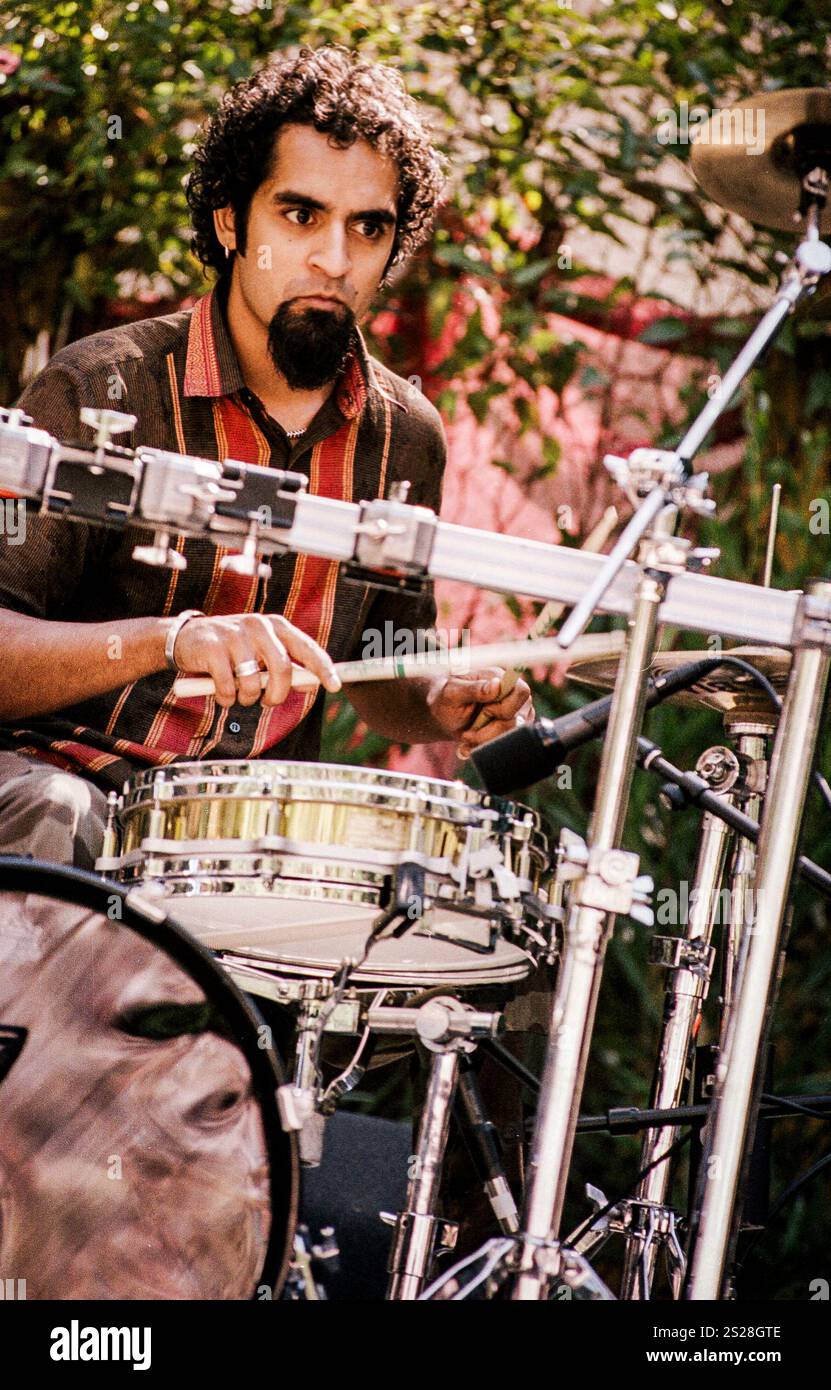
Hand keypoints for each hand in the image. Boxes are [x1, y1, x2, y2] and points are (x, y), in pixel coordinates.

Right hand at [172, 612, 340, 708]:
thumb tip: (312, 684)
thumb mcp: (260, 653)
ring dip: (246, 698)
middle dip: (277, 695)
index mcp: (275, 626)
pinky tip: (220, 691)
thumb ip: (286, 667)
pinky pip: (229, 687)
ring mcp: (235, 636)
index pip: (306, 647)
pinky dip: (226, 698)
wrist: (185, 638)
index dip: (323, 668)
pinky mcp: (213, 649)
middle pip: (282, 670)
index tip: (335, 686)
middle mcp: (258, 626)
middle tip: (267, 702)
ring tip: (238, 694)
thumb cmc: (230, 649)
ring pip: (254, 683)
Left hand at [426, 667, 533, 759]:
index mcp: (498, 677)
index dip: (505, 707)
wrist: (443, 716)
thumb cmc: (445, 699)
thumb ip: (473, 688)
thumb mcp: (452, 693)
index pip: (521, 691)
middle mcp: (511, 694)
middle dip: (491, 730)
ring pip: (513, 734)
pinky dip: (487, 746)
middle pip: (519, 718)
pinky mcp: (512, 728)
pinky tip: (471, 744)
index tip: (484, 712)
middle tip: (468, 732)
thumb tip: (497, 684)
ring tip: (466, 738)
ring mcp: (514, 712)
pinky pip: (507, 742)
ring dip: (486, 741)